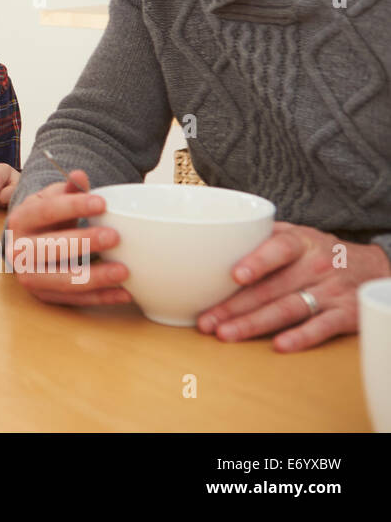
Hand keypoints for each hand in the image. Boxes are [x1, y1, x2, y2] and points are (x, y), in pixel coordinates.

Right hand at [4, 169, 130, 304]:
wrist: (27, 245)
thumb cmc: (46, 220)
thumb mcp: (52, 200)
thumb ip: (68, 189)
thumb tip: (80, 175)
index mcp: (20, 220)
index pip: (45, 212)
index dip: (73, 207)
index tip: (102, 203)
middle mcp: (18, 251)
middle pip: (49, 248)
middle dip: (83, 243)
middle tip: (114, 236)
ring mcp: (30, 277)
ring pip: (62, 279)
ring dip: (95, 276)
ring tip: (124, 271)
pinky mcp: (45, 297)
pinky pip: (75, 300)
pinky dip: (101, 298)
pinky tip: (124, 293)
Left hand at [196, 222, 390, 351]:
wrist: (374, 268)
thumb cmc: (320, 251)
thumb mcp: (298, 234)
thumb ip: (262, 235)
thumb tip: (215, 240)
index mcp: (301, 243)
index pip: (279, 249)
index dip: (258, 261)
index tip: (234, 275)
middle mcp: (316, 266)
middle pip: (271, 288)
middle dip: (234, 306)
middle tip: (206, 321)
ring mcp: (332, 291)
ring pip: (288, 309)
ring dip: (254, 324)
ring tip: (225, 334)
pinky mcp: (346, 315)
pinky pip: (321, 327)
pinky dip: (301, 337)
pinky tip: (278, 345)